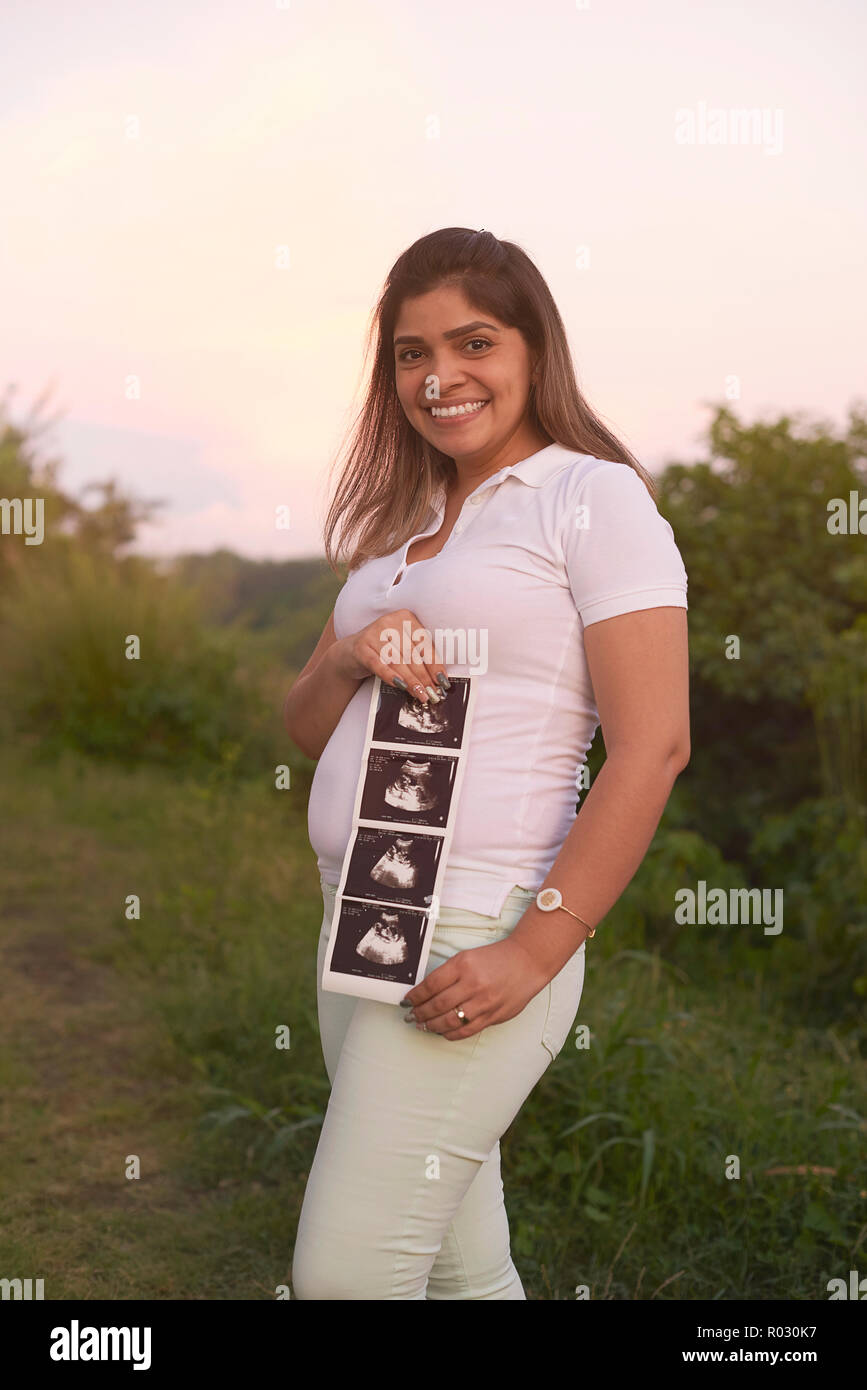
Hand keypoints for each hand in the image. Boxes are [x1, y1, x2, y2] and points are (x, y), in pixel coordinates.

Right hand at [333, 607, 449, 705]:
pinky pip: (379, 664)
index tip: (442, 681)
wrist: (350, 653)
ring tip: (420, 694)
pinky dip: (390, 676)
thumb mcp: (402, 648)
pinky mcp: (361, 647)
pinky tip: (400, 686)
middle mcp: (389, 621)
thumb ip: (419, 657)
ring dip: (411, 681)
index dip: (434, 664)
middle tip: (432, 693)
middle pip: (411, 653)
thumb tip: (439, 679)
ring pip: (397, 661)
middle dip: (424, 676)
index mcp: (405, 617)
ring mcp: (373, 633)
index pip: (424, 643)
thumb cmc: (383, 651)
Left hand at [401, 937, 549, 1040]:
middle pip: (437, 1004)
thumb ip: (448, 974)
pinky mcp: (493, 1016)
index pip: (431, 985)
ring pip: (449, 1021)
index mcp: (463, 965)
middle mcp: (473, 984)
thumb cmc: (496, 958)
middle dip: (419, 1013)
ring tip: (422, 1025)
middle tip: (410, 1016)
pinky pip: (466, 1030)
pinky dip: (450, 1034)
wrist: (527, 962)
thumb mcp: (468, 957)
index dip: (415, 996)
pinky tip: (441, 1032)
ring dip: (431, 1025)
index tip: (407, 1000)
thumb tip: (426, 993)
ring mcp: (484, 1002)